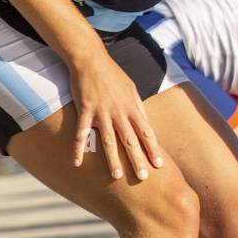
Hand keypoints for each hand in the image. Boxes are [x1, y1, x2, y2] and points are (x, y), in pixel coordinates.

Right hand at [68, 51, 163, 179]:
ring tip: (117, 176)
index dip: (153, 149)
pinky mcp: (85, 110)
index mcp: (132, 107)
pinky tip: (76, 163)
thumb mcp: (131, 88)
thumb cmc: (112, 75)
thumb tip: (146, 122)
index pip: (147, 132)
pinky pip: (81, 133)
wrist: (91, 59)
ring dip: (113, 160)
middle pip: (131, 140)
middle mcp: (119, 112)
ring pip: (109, 141)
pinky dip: (78, 149)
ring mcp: (102, 112)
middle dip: (138, 160)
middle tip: (144, 178)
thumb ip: (138, 106)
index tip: (160, 165)